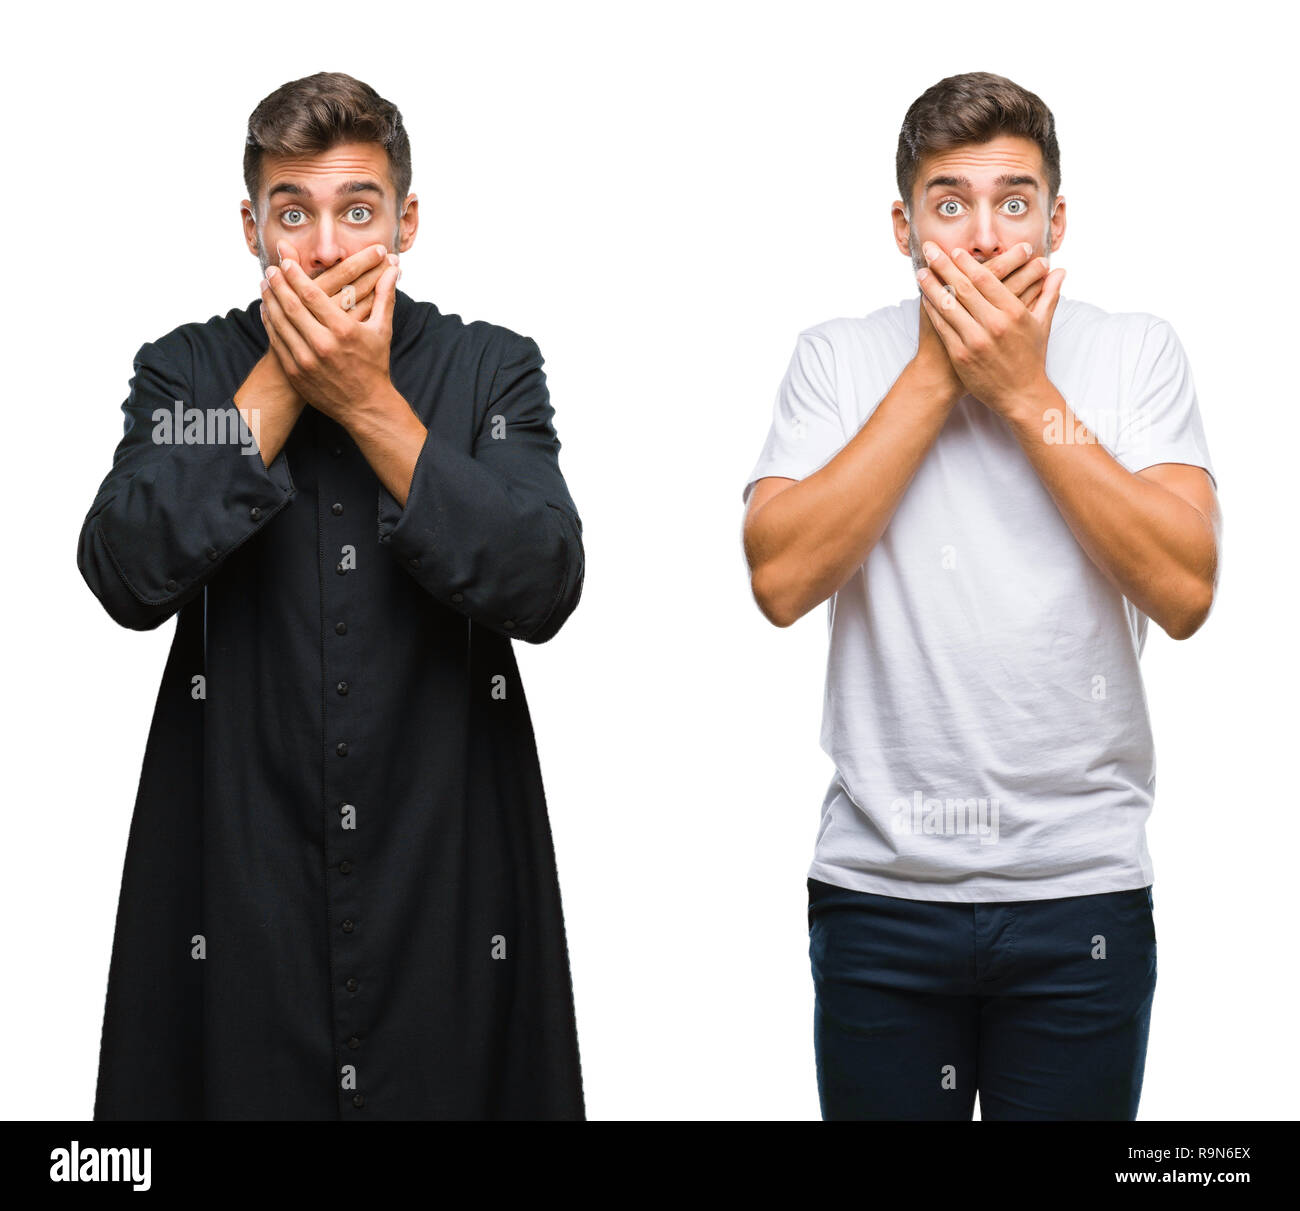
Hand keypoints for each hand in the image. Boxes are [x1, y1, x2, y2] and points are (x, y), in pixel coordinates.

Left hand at [259, 243, 401, 425]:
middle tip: (270, 269)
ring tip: (265, 285)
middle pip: (291, 305)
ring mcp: (306, 360)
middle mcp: (323, 344)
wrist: (366, 406)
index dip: (295, 275)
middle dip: (278, 284)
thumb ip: (384, 296)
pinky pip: (277, 342)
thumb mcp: (382, 330)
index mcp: (344, 330)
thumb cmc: (375, 365)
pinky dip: (269, 323)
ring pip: (280, 323)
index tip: (286, 262)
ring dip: (269, 301)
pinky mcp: (296, 373)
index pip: (311, 295)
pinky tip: (267, 311)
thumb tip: (394, 269)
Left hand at [916, 239, 1064, 413]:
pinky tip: (924, 300)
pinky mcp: (961, 356)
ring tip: (920, 272)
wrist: (1020, 395)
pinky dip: (932, 312)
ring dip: (932, 287)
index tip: (954, 250)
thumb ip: (1049, 294)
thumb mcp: (1042, 325)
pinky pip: (942, 328)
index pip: (986, 279)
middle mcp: (994, 324)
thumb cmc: (1031, 358)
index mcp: (1014, 312)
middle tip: (929, 249)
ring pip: (949, 306)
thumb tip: (1061, 271)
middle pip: (963, 288)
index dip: (967, 263)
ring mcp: (975, 341)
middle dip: (944, 266)